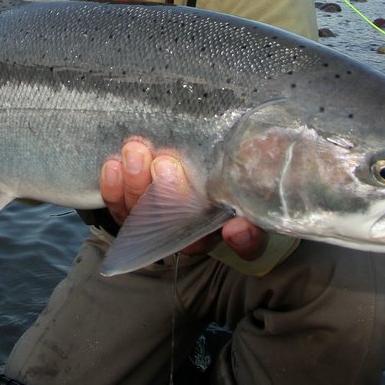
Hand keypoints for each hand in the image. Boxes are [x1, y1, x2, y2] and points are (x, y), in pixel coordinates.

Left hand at [100, 138, 267, 260]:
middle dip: (171, 198)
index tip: (237, 229)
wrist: (184, 156)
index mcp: (235, 222)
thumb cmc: (221, 161)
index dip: (244, 240)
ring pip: (146, 219)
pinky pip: (120, 210)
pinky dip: (114, 188)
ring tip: (136, 151)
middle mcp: (199, 231)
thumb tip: (271, 142)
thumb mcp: (245, 158)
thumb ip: (262, 154)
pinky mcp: (133, 213)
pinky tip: (113, 165)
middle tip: (166, 165)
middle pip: (185, 228)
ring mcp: (162, 224)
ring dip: (137, 185)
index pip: (248, 242)